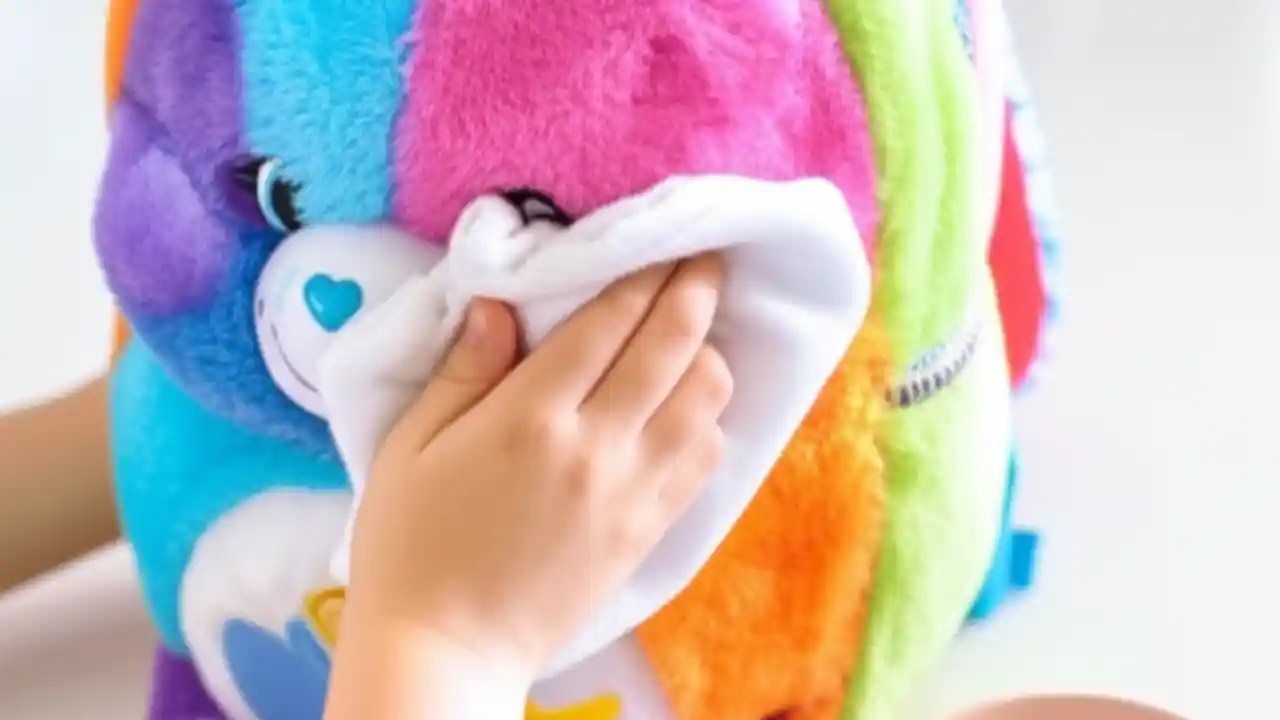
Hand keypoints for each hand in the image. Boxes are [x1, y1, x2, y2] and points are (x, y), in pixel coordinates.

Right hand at [326, 256, 730, 718]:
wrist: (447, 649)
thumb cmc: (410, 545)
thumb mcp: (409, 448)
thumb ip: (461, 371)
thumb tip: (500, 304)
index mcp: (529, 418)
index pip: (608, 322)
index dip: (643, 274)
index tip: (663, 242)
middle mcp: (595, 448)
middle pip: (672, 347)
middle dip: (696, 291)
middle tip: (705, 260)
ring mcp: (631, 492)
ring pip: (705, 401)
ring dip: (708, 355)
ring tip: (694, 336)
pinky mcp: (647, 531)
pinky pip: (703, 460)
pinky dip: (709, 420)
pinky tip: (691, 405)